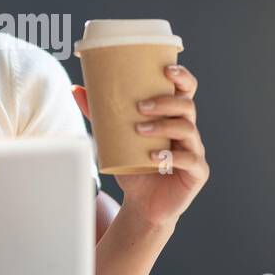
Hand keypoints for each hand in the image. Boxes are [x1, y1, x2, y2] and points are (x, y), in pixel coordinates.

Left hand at [72, 63, 208, 230]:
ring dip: (163, 126)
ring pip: (187, 129)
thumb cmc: (133, 167)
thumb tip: (77, 89)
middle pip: (187, 106)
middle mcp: (188, 130)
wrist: (142, 205)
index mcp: (173, 117)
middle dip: (165, 102)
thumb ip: (100, 115)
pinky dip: (170, 156)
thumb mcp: (114, 139)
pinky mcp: (197, 172)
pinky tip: (153, 157)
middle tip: (140, 106)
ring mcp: (195, 150)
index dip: (182, 77)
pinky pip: (189, 159)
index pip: (185, 90)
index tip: (167, 69)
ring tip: (139, 130)